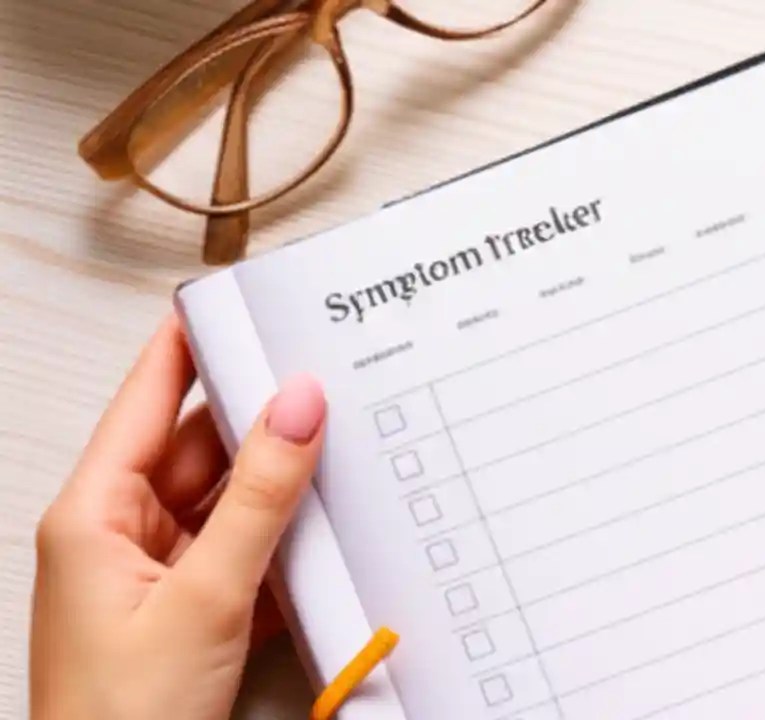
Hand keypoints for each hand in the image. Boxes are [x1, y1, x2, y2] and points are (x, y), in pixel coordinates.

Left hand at [29, 315, 325, 719]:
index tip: (242, 301)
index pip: (148, 396)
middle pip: (201, 448)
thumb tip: (298, 408)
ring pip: (232, 501)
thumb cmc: (122, 718)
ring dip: (282, 489)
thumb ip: (260, 499)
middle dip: (263, 421)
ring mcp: (160, 572)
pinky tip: (324, 532)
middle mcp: (122, 532)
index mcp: (94, 511)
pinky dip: (285, 543)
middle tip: (329, 384)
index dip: (192, 343)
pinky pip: (246, 551)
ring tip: (342, 455)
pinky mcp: (195, 608)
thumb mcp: (205, 596)